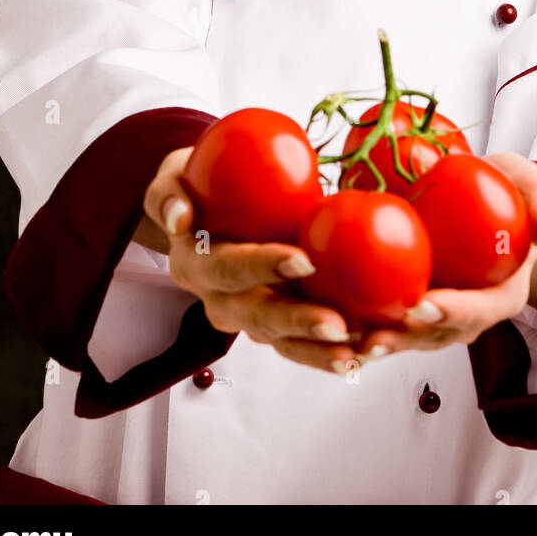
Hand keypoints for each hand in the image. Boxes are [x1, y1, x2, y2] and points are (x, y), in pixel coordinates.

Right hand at [141, 148, 362, 375]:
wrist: (200, 218)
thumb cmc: (195, 188)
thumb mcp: (171, 180)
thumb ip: (168, 194)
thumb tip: (179, 216)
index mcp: (195, 267)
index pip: (228, 269)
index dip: (262, 267)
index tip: (303, 260)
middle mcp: (220, 302)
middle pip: (259, 318)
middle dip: (299, 323)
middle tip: (339, 324)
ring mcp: (249, 318)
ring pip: (283, 343)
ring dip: (320, 353)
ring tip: (358, 355)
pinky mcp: (277, 325)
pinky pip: (303, 345)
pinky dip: (333, 353)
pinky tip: (367, 353)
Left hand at [350, 153, 536, 361]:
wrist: (491, 202)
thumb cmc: (514, 194)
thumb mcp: (535, 188)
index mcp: (502, 294)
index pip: (480, 311)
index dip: (453, 313)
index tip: (423, 305)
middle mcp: (468, 314)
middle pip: (437, 335)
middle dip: (404, 340)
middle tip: (372, 336)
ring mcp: (436, 313)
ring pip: (406, 336)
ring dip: (375, 342)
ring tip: (341, 340)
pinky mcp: (408, 302)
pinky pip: (384, 316)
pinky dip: (357, 320)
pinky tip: (323, 317)